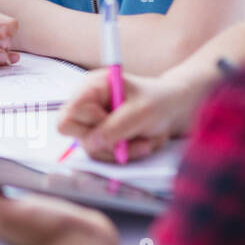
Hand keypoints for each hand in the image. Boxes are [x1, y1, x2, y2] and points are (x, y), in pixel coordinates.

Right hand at [58, 69, 190, 161]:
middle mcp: (87, 105)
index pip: (68, 115)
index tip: (113, 122)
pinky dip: (126, 153)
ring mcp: (94, 122)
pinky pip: (105, 155)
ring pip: (92, 148)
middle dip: (106, 142)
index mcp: (91, 88)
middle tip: (130, 138)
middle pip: (75, 134)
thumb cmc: (159, 102)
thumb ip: (115, 128)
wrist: (177, 110)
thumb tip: (91, 144)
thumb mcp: (142, 113)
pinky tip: (143, 143)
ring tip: (145, 142)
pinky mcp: (103, 137)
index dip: (90, 123)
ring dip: (122, 150)